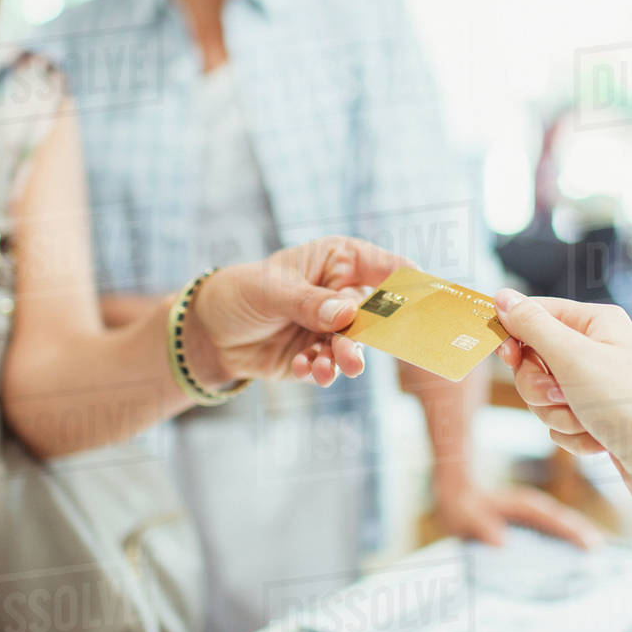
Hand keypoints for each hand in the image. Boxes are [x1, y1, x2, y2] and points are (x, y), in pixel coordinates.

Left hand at [188, 236, 410, 387]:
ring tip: (329, 368)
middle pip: (376, 314)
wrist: (210, 332)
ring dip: (344, 358)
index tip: (422, 306)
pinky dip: (320, 370)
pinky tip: (304, 367)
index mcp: (341, 261)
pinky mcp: (320, 356)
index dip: (409, 285)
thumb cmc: (242, 292)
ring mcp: (333, 327)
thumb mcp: (271, 291)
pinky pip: (331, 366)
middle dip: (369, 335)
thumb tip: (346, 314)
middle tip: (357, 352)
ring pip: (355, 345)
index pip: (388, 268)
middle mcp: (344, 294)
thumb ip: (309, 303)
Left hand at [434, 480, 603, 549]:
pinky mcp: (531, 522)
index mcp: (522, 505)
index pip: (552, 518)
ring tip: (597, 554)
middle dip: (583, 534)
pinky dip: (567, 540)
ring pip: (562, 525)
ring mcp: (534, 514)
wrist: (457, 492)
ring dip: (578, 537)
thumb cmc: (462, 506)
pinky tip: (574, 557)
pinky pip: (554, 531)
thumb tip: (500, 542)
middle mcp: (533, 508)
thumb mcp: (465, 515)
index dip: (571, 530)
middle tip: (602, 551)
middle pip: (564, 520)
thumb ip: (481, 526)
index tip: (590, 543)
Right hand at [492, 289, 631, 518]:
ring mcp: (599, 385)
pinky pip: (562, 421)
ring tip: (586, 423)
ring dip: (556, 414)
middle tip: (561, 396)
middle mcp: (598, 349)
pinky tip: (598, 442)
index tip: (507, 357)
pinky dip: (572, 435)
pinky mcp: (600, 418)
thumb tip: (501, 296)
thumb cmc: (631, 404)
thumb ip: (532, 325)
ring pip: (545, 395)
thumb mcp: (574, 357)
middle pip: (535, 359)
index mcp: (596, 323)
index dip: (515, 335)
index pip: (536, 313)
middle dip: (539, 387)